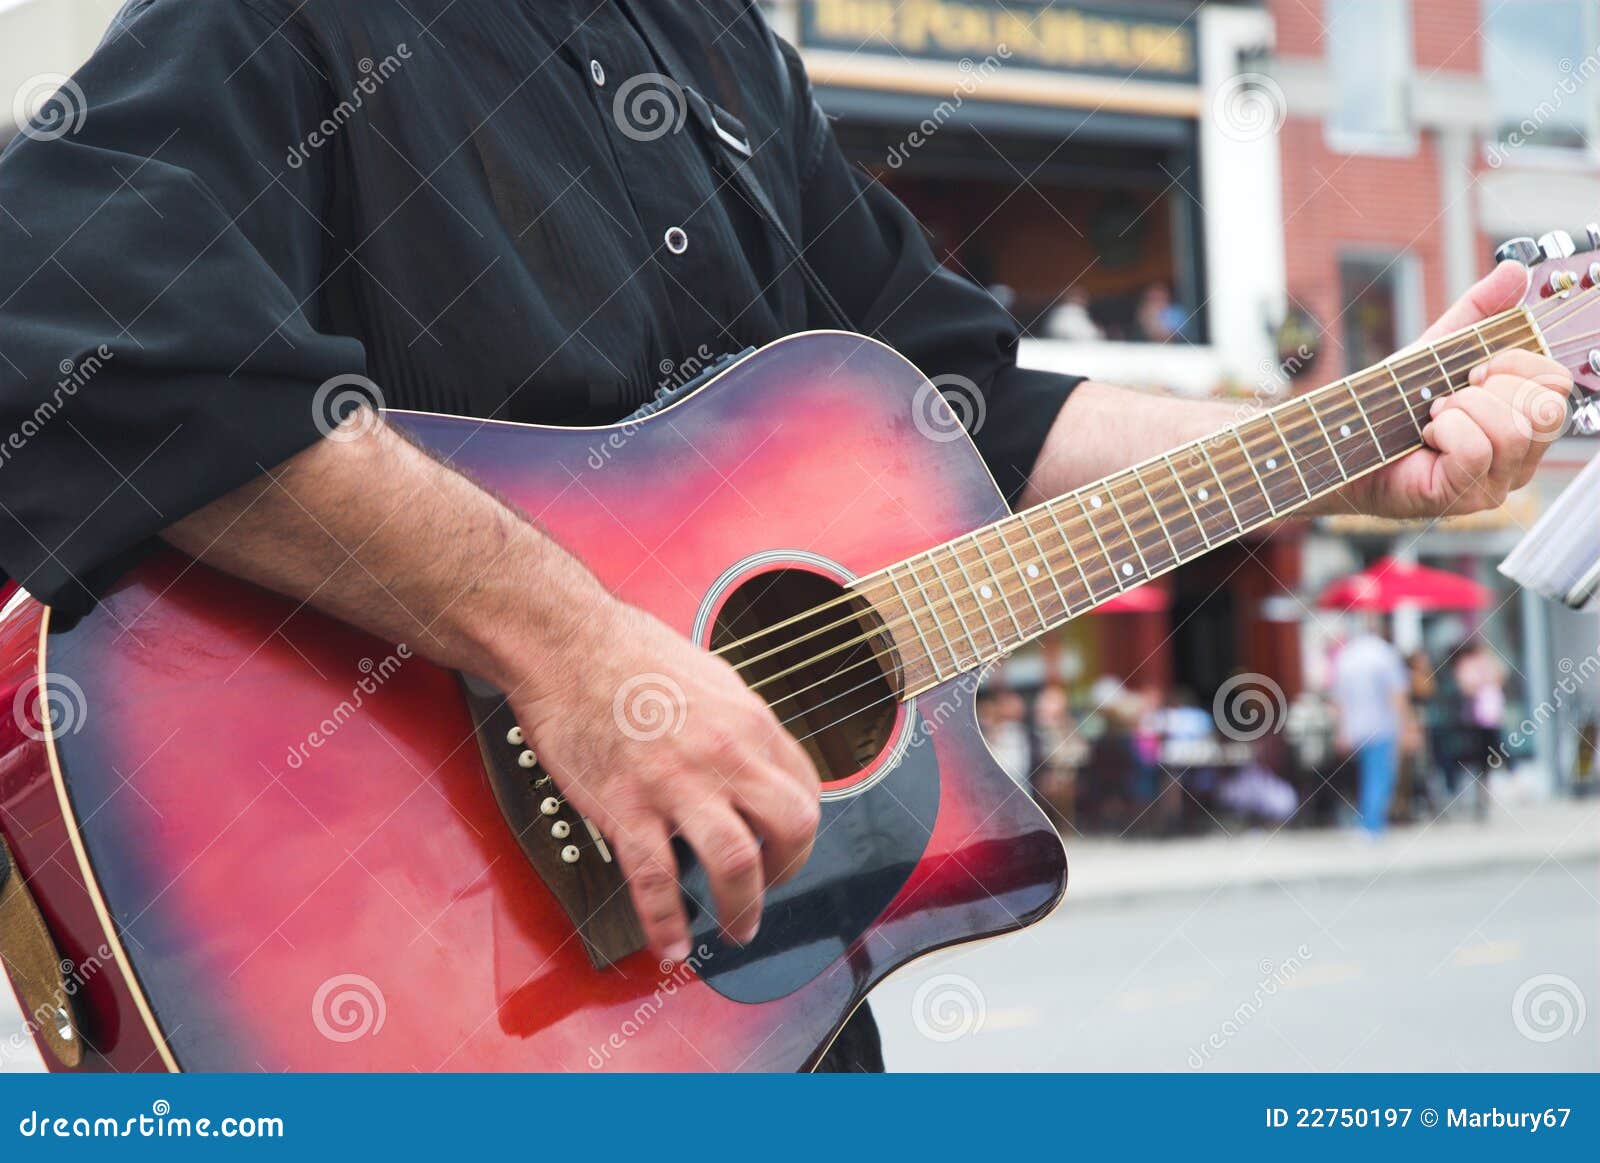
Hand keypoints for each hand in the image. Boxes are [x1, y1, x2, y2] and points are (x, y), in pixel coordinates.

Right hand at [508, 598, 820, 960]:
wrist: (565, 642)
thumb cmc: (631, 655)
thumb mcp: (713, 679)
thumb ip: (740, 727)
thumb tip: (757, 763)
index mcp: (750, 722)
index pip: (805, 790)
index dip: (798, 830)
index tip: (782, 846)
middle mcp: (724, 754)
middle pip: (792, 828)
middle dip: (788, 872)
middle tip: (768, 889)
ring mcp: (676, 783)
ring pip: (737, 863)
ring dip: (743, 909)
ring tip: (736, 928)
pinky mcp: (625, 806)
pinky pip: (655, 882)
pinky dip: (666, 926)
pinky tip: (670, 946)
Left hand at [1344, 261, 1573, 518]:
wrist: (1340, 443)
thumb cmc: (1390, 407)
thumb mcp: (1438, 351)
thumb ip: (1478, 312)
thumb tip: (1515, 270)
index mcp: (1523, 421)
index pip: (1556, 384)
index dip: (1517, 365)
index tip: (1474, 369)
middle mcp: (1520, 458)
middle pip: (1545, 409)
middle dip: (1489, 390)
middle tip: (1448, 397)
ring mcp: (1495, 484)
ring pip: (1513, 432)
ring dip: (1463, 410)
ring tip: (1434, 417)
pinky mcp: (1464, 498)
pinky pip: (1477, 453)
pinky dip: (1448, 433)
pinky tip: (1427, 436)